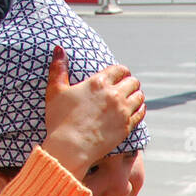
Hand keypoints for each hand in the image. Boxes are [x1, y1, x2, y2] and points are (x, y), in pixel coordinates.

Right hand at [40, 45, 145, 180]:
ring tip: (133, 97)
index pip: (120, 70)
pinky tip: (137, 110)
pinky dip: (140, 109)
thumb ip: (58, 68)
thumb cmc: (60, 119)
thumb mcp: (55, 91)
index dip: (122, 71)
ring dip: (137, 95)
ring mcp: (123, 111)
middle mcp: (114, 95)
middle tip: (128, 86)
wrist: (71, 146)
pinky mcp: (127, 127)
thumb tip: (59, 48)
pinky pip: (141, 114)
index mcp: (99, 82)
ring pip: (139, 97)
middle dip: (131, 82)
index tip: (121, 75)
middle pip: (133, 82)